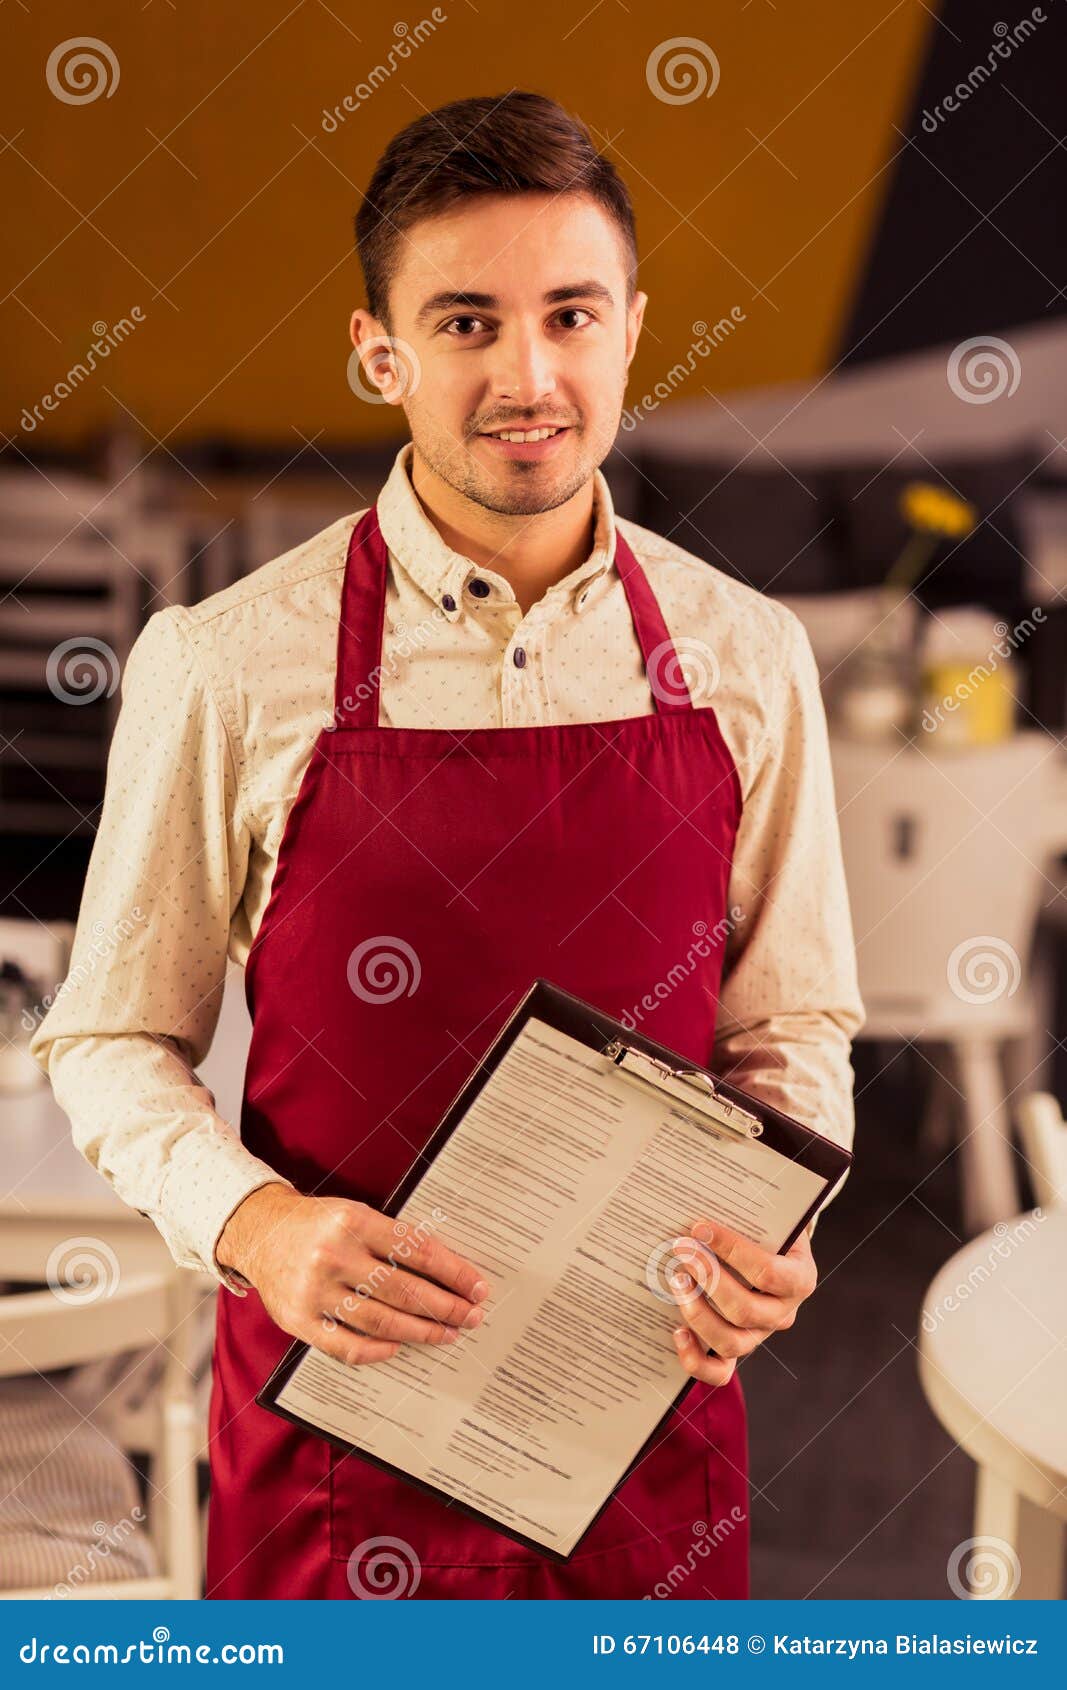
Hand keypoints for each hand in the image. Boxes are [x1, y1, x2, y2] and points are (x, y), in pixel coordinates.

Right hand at [216, 1184, 490, 1367]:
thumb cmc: (320, 1224)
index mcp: (355, 1222)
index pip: (418, 1250)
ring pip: (381, 1321)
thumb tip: (447, 1271)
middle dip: (446, 1306)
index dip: (453, 1272)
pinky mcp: (299, 1320)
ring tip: (447, 1334)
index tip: (478, 1287)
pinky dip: (376, 1350)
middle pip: (404, 1290)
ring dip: (421, 1331)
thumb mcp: (356, 1214)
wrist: (260, 1232)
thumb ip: (393, 1239)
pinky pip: (346, 1346)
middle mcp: (334, 1255)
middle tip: (472, 1316)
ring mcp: (315, 1291)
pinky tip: (399, 1348)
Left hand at [666, 1217, 816, 1385]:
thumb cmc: (762, 1231)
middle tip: (682, 1250)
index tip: (700, 1227)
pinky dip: (694, 1358)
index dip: (732, 1250)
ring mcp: (759, 1334)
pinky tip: (677, 1330)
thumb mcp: (765, 1219)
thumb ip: (746, 1212)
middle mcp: (783, 1312)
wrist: (770, 1253)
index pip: (768, 1271)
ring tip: (677, 1281)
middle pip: (745, 1309)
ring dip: (697, 1312)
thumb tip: (706, 1197)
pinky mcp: (737, 1349)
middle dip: (708, 1278)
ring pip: (731, 1341)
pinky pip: (719, 1372)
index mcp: (799, 1278)